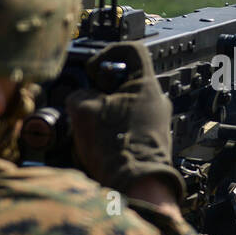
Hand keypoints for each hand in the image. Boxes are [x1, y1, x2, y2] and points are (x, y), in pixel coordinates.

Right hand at [65, 42, 184, 201]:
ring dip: (105, 111)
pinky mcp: (151, 142)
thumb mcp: (83, 110)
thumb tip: (79, 97)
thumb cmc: (114, 145)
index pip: (132, 50)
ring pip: (125, 105)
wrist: (136, 184)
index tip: (94, 72)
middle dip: (101, 90)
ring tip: (90, 126)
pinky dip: (112, 129)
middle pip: (126, 81)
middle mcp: (156, 101)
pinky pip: (129, 125)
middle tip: (86, 103)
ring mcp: (156, 123)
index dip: (107, 54)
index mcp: (146, 85)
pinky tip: (99, 142)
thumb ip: (78, 94)